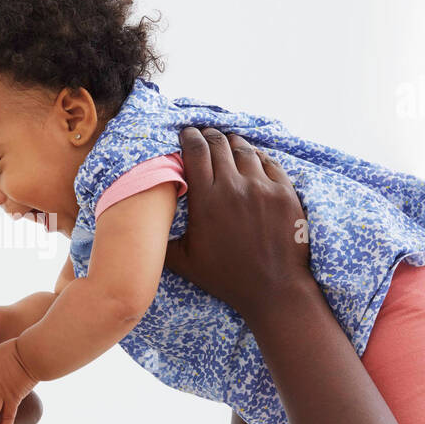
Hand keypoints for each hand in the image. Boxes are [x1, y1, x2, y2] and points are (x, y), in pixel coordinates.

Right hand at [163, 129, 311, 319]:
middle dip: (209, 136)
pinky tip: (252, 160)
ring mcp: (261, 187)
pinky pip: (269, 162)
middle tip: (205, 136)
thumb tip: (140, 226)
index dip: (189, 137)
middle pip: (218, 144)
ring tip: (227, 144)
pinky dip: (257, 157)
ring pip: (244, 149)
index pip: (194, 151)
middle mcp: (233, 187)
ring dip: (232, 143)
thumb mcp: (184, 262)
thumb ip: (160, 240)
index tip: (186, 134)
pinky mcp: (285, 192)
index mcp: (205, 200)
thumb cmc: (226, 278)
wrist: (274, 289)